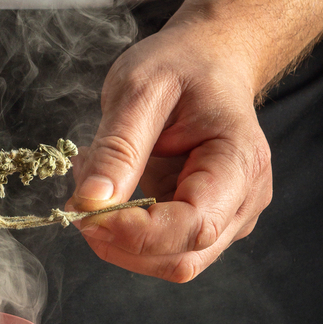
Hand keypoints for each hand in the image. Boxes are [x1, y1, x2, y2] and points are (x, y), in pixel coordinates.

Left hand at [71, 21, 271, 280]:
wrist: (209, 62)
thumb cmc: (181, 67)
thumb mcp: (141, 89)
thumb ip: (118, 148)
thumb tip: (90, 202)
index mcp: (241, 162)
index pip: (194, 226)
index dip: (138, 233)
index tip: (86, 211)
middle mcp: (244, 200)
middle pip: (182, 258)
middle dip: (120, 241)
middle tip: (78, 198)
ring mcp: (229, 218)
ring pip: (169, 261)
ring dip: (118, 238)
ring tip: (94, 182)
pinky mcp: (205, 223)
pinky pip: (161, 248)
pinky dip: (124, 231)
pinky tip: (110, 190)